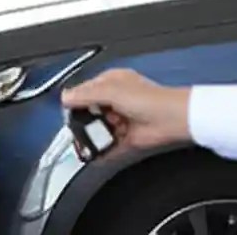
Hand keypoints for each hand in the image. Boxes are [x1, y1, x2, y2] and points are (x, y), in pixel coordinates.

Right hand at [61, 69, 192, 152]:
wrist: (171, 119)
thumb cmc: (149, 99)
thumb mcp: (111, 91)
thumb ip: (85, 94)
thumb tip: (65, 97)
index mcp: (111, 82)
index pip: (85, 91)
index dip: (75, 102)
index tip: (68, 112)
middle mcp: (116, 100)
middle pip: (91, 112)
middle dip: (85, 122)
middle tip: (78, 129)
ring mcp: (122, 119)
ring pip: (99, 129)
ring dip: (95, 136)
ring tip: (89, 140)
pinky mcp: (127, 137)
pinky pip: (110, 146)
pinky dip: (103, 151)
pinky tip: (95, 155)